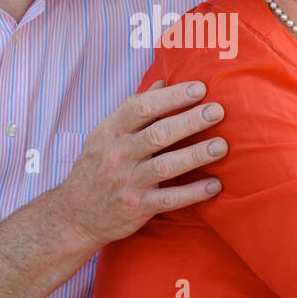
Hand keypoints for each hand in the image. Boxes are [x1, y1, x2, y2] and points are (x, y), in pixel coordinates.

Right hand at [58, 79, 226, 251]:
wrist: (74, 215)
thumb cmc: (97, 168)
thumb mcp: (106, 135)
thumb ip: (134, 110)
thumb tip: (163, 82)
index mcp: (110, 132)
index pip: (142, 107)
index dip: (171, 97)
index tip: (199, 88)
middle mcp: (118, 155)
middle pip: (158, 134)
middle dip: (190, 121)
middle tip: (217, 110)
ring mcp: (127, 182)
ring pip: (166, 166)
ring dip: (196, 155)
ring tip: (222, 145)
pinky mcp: (137, 207)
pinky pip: (169, 200)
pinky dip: (193, 193)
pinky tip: (215, 185)